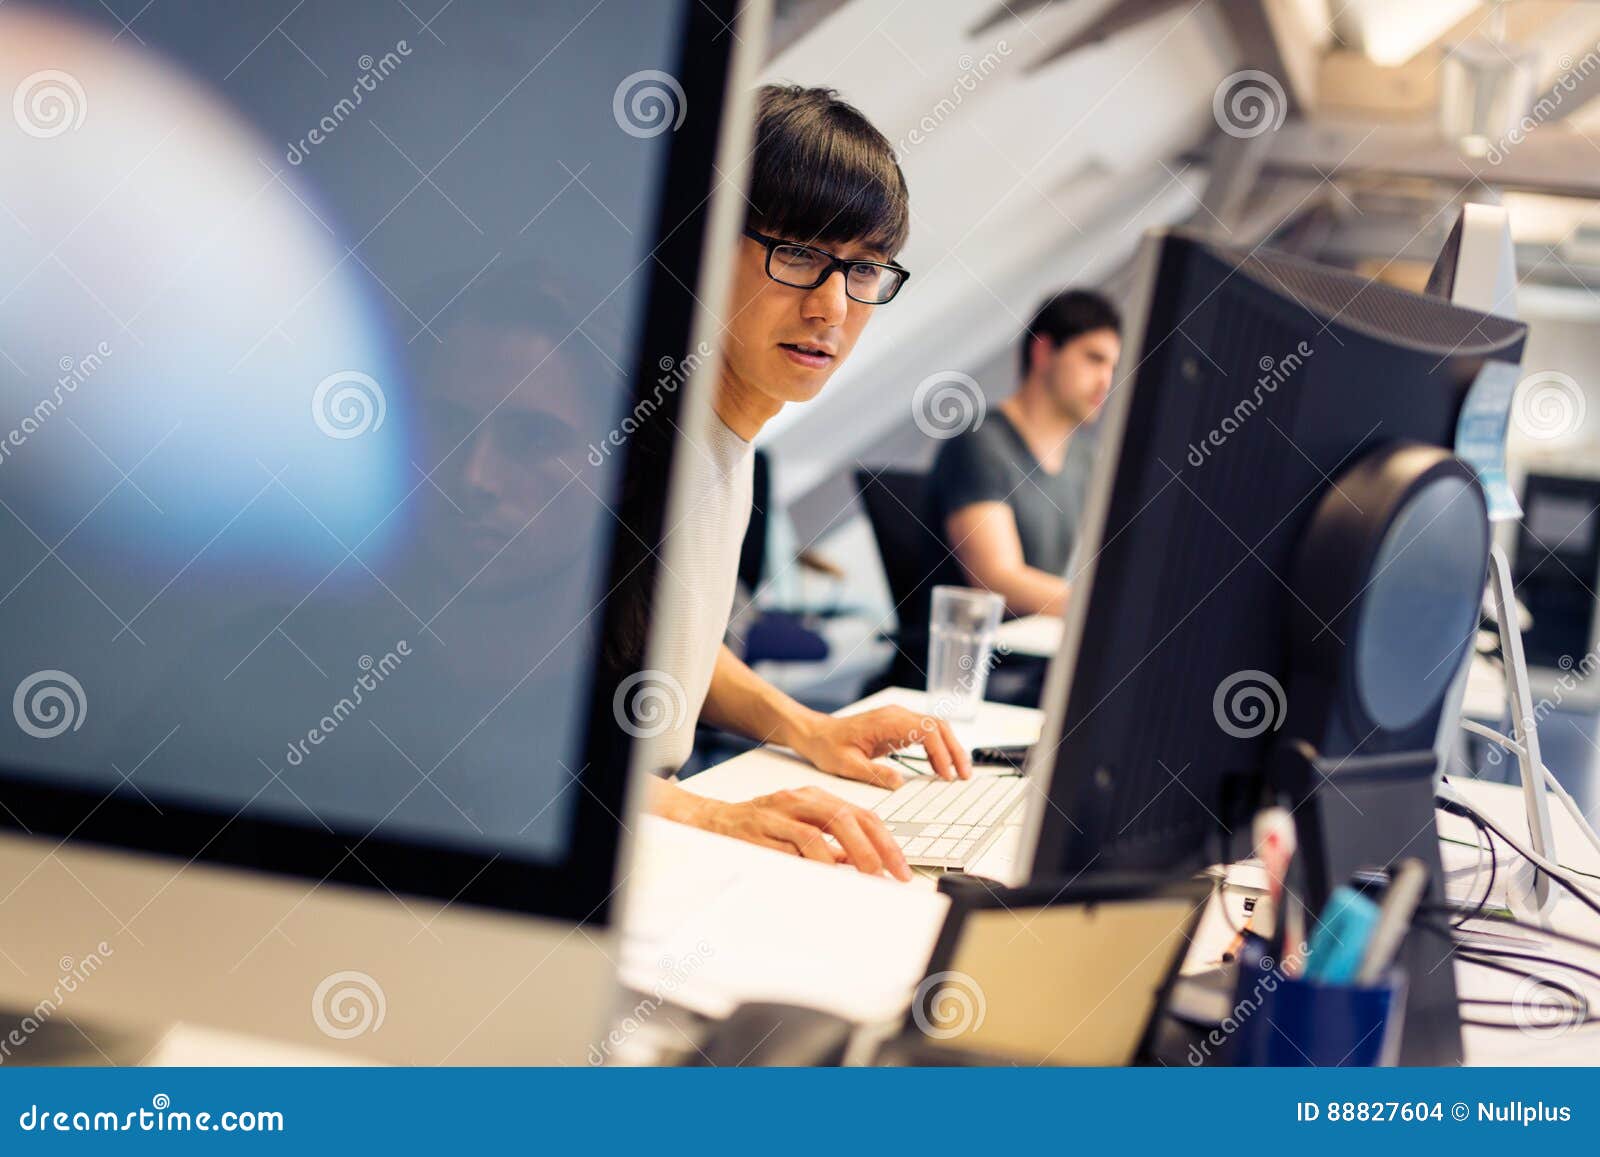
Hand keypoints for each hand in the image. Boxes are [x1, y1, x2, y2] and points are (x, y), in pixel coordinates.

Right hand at [698, 787, 910, 880]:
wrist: (712, 820)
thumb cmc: (760, 827)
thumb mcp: (802, 831)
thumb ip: (832, 846)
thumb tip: (866, 869)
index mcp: (817, 798)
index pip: (863, 815)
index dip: (887, 843)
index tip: (901, 870)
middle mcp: (801, 800)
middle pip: (847, 819)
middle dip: (873, 850)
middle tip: (886, 877)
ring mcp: (779, 813)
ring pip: (822, 830)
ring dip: (847, 857)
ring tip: (862, 879)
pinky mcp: (760, 828)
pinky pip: (793, 845)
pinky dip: (814, 861)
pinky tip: (826, 875)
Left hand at [791, 706, 970, 788]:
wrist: (817, 734)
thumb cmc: (829, 747)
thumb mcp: (847, 765)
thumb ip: (874, 773)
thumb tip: (900, 783)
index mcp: (887, 721)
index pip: (926, 731)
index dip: (940, 752)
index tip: (946, 775)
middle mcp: (897, 715)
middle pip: (938, 726)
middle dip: (954, 749)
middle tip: (964, 775)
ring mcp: (899, 719)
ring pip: (936, 728)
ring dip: (950, 748)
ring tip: (958, 773)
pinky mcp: (899, 727)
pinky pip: (926, 734)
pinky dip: (938, 749)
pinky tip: (940, 768)